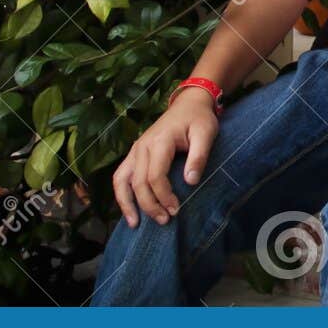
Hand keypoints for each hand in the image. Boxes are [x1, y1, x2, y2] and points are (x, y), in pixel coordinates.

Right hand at [112, 89, 218, 227]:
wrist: (188, 104)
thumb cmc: (199, 119)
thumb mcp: (206, 133)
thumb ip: (199, 156)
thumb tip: (190, 182)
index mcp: (159, 141)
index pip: (155, 175)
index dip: (163, 196)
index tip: (176, 210)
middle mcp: (141, 147)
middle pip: (138, 182)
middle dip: (149, 205)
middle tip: (165, 221)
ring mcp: (135, 150)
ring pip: (121, 181)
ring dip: (126, 204)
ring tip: (135, 224)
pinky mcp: (134, 154)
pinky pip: (121, 176)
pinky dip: (121, 194)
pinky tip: (129, 210)